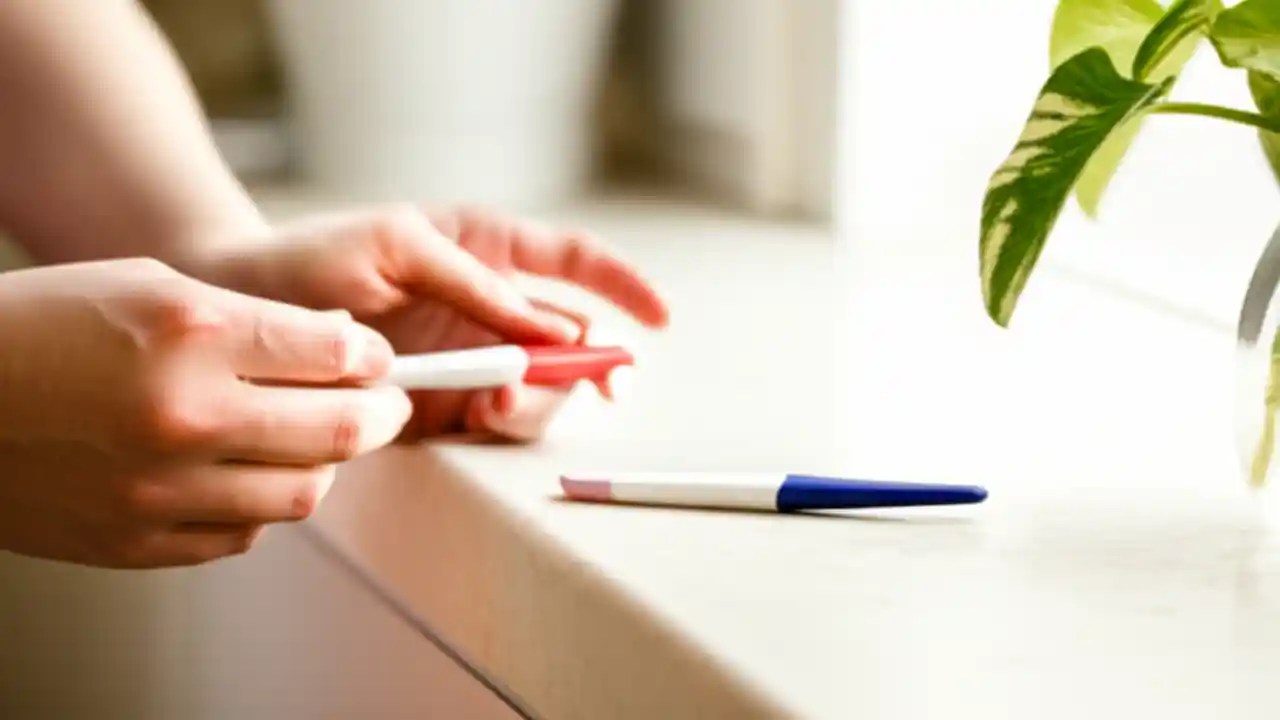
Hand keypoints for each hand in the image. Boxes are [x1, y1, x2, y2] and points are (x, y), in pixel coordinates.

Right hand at [0, 258, 409, 567]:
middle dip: (381, 415)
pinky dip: (262, 503)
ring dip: (327, 464)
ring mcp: (159, 490)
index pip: (336, 355)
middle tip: (386, 405)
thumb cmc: (46, 326)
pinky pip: (243, 533)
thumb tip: (347, 349)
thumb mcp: (153, 287)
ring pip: (303, 493)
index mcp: (189, 334)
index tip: (376, 360)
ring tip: (318, 439)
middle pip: (340, 432)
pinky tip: (250, 472)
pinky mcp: (137, 542)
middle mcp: (182, 417)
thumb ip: (257, 319)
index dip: (373, 358)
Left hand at [190, 205, 668, 440]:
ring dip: (539, 397)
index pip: (575, 262)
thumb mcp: (400, 246)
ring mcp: (473, 358)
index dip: (625, 286)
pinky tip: (483, 412)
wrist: (244, 315)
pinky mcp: (447, 405)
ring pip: (544, 387)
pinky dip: (507, 421)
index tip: (660, 318)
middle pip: (572, 339)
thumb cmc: (315, 259)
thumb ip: (477, 282)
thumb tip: (553, 326)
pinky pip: (501, 419)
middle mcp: (491, 306)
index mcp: (487, 250)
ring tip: (496, 398)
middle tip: (549, 378)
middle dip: (579, 364)